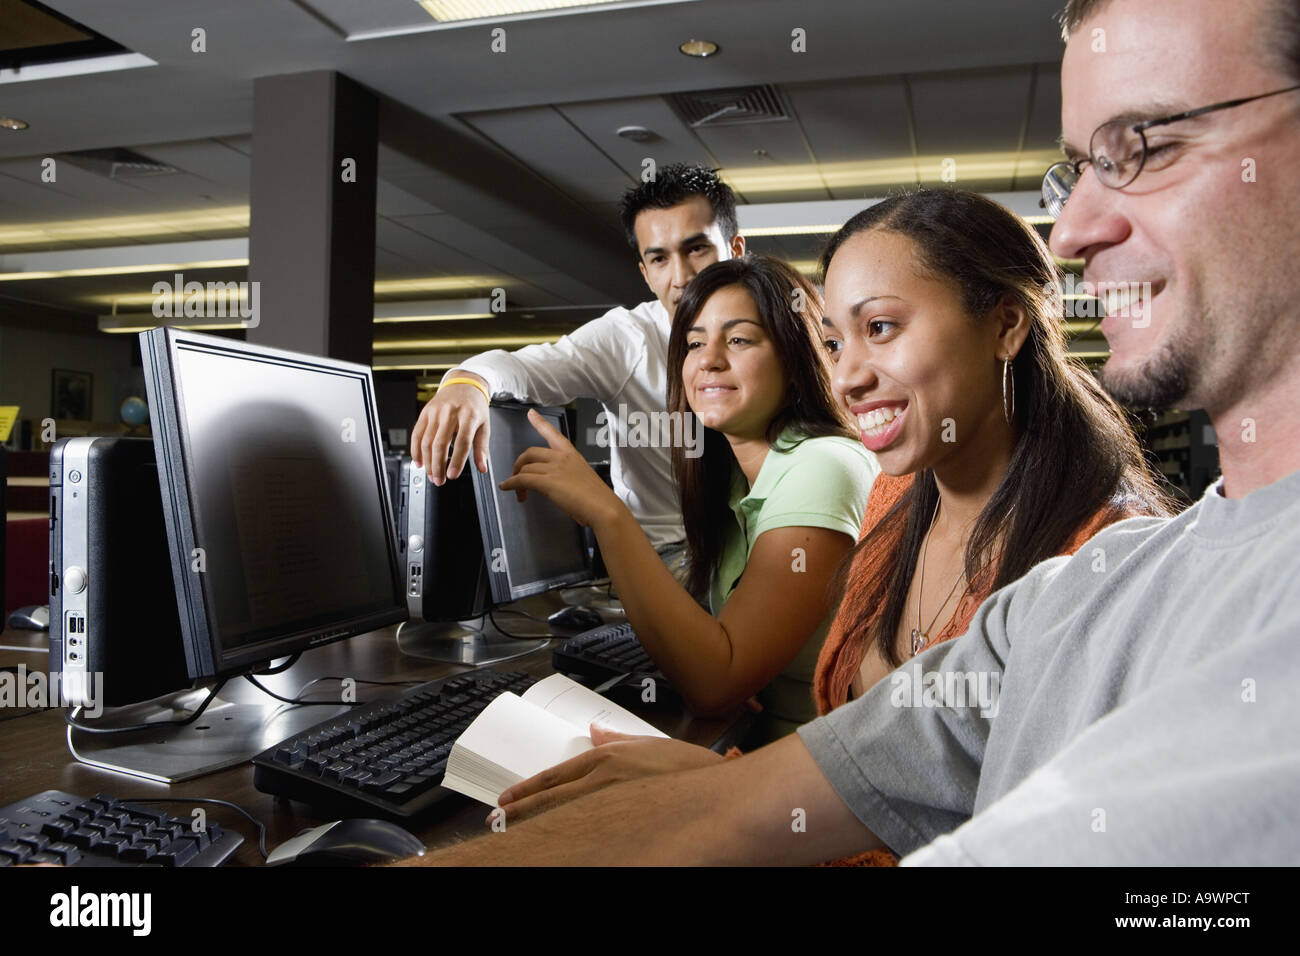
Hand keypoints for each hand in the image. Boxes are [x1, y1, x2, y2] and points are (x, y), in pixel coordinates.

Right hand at [409, 375, 489, 484]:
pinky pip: (417, 434)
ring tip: (431, 475)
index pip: (462, 442)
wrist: (464, 384)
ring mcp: (436, 412)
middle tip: (439, 480)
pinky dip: (416, 450)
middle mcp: (451, 413)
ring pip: (427, 441)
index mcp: (469, 416)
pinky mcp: (425, 412)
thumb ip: (482, 448)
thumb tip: (482, 468)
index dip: (456, 461)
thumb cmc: (475, 406)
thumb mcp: (484, 425)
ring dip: (427, 462)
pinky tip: (419, 462)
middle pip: (440, 443)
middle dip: (438, 466)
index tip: (452, 475)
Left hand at [493, 725, 724, 821]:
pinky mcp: (624, 820)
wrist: (716, 785)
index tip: (509, 797)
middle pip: (552, 796)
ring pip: (564, 814)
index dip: (529, 788)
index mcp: (607, 757)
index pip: (556, 775)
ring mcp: (612, 801)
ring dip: (536, 822)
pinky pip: (587, 828)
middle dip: (521, 807)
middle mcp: (604, 778)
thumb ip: (618, 739)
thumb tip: (596, 731)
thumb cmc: (687, 767)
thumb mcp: (648, 744)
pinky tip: (553, 841)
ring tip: (512, 830)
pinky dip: (567, 833)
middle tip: (497, 818)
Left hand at [497, 409, 622, 527]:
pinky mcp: (547, 482)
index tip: (531, 413)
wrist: (604, 509)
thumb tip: (557, 487)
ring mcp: (555, 469)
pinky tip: (507, 488)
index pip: (553, 434)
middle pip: (530, 452)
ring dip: (516, 480)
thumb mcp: (583, 480)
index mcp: (572, 455)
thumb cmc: (598, 499)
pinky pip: (522, 479)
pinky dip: (511, 484)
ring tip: (519, 493)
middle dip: (519, 464)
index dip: (540, 422)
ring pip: (524, 467)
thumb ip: (568, 477)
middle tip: (516, 475)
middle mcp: (562, 458)